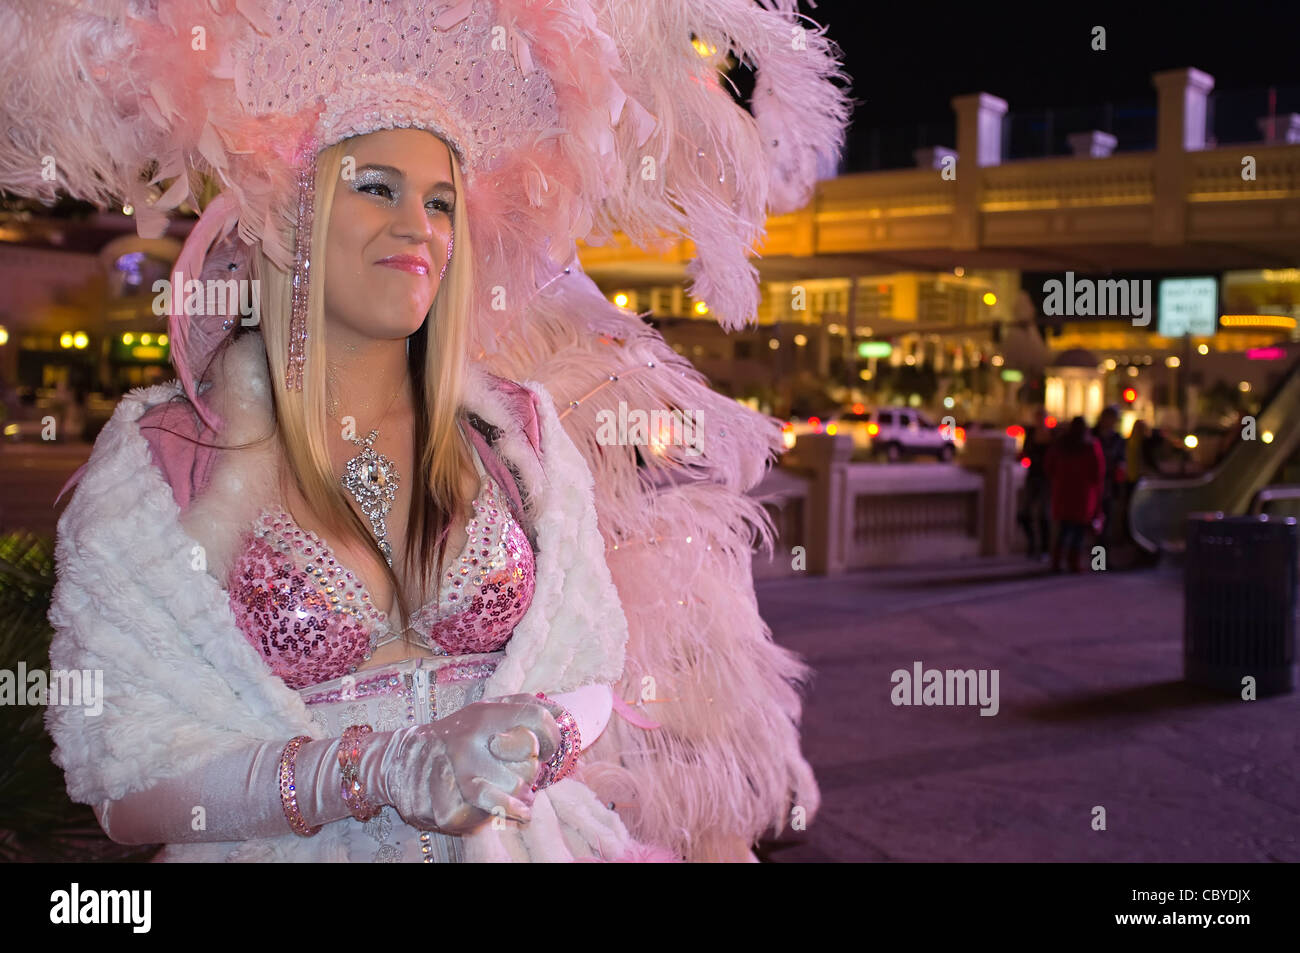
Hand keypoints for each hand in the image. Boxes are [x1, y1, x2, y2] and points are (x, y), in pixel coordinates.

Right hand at [380, 696, 560, 833]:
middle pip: (528, 762)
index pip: (534, 717)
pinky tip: (501, 813)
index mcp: (483, 715)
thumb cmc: (458, 734)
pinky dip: (496, 816)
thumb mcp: (487, 710)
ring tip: (523, 802)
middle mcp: (470, 742)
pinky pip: (484, 817)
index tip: (549, 747)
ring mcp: (455, 775)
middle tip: (527, 777)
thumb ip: (523, 707)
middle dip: (532, 773)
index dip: (552, 734)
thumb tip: (562, 714)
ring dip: (521, 800)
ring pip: (511, 792)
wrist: (403, 759)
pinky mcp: (445, 805)